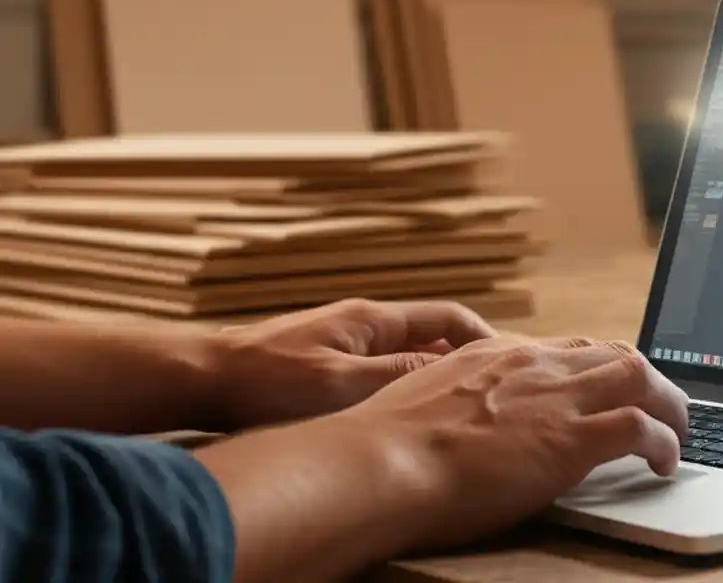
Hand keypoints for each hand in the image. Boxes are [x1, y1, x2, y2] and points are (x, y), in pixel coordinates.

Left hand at [205, 298, 495, 430]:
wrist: (202, 378)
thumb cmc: (267, 379)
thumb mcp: (342, 382)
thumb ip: (400, 373)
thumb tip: (454, 367)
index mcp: (374, 319)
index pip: (449, 316)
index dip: (484, 339)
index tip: (509, 363)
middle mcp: (363, 323)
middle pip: (431, 335)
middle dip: (464, 359)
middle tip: (490, 390)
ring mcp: (343, 342)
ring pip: (406, 355)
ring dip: (433, 376)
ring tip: (456, 408)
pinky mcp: (324, 364)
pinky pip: (381, 371)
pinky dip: (402, 388)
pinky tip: (403, 417)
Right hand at [339, 335, 689, 550]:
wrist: (382, 461)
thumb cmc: (385, 444)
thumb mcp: (422, 399)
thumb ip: (453, 398)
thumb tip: (454, 416)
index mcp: (496, 354)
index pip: (566, 349)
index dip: (595, 369)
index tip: (606, 388)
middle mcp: (533, 365)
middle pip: (612, 353)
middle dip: (644, 378)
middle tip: (658, 404)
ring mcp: (556, 398)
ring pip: (640, 376)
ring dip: (668, 403)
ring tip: (677, 431)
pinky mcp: (573, 438)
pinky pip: (641, 427)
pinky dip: (663, 442)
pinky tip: (664, 461)